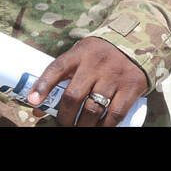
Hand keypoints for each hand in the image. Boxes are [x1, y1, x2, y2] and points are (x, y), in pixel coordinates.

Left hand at [28, 37, 146, 127]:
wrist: (137, 42)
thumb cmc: (101, 54)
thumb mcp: (81, 56)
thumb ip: (62, 78)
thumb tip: (37, 108)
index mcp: (80, 53)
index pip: (57, 68)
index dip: (43, 85)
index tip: (33, 102)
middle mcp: (97, 63)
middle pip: (73, 96)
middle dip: (65, 117)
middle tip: (64, 124)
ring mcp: (115, 75)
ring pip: (93, 109)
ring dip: (82, 125)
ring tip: (79, 127)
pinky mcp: (131, 86)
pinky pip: (115, 114)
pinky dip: (104, 126)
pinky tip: (99, 128)